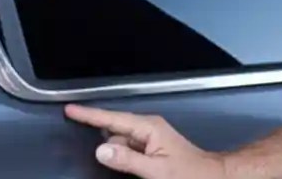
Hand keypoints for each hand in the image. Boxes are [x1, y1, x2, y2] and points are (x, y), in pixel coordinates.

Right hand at [64, 103, 228, 178]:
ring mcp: (150, 138)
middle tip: (74, 127)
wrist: (212, 176)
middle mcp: (148, 128)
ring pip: (120, 140)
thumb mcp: (156, 169)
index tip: (70, 109)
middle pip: (113, 128)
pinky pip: (128, 148)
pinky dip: (119, 154)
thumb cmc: (189, 173)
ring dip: (110, 148)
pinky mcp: (151, 148)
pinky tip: (115, 162)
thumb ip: (127, 160)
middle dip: (95, 130)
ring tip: (104, 153)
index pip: (112, 119)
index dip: (89, 115)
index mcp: (149, 127)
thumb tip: (100, 149)